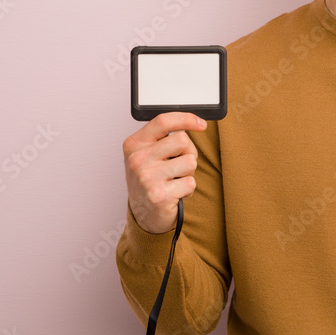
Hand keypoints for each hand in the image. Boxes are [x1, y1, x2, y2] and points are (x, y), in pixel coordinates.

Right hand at [122, 112, 207, 233]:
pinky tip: (175, 194)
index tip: (201, 124)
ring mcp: (147, 177)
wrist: (144, 215)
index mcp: (134, 144)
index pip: (163, 121)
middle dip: (188, 152)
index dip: (186, 119)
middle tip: (178, 166)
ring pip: (190, 161)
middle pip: (182, 140)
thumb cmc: (151, 181)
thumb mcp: (149, 155)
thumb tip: (194, 123)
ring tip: (175, 181)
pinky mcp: (159, 195)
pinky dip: (188, 189)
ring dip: (188, 172)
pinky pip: (191, 182)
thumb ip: (164, 138)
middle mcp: (137, 159)